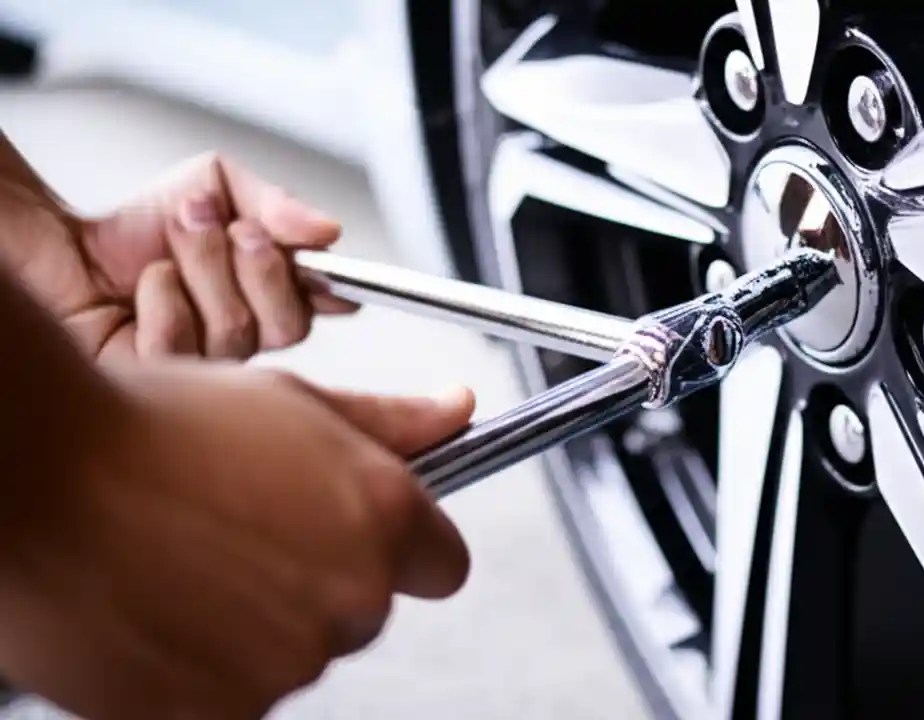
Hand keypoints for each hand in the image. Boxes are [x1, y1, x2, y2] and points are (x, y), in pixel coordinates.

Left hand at [0, 151, 353, 362]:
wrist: (65, 241)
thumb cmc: (142, 222)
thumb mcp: (218, 186)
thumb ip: (277, 202)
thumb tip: (329, 230)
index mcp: (274, 296)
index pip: (329, 305)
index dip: (328, 283)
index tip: (310, 251)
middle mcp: (249, 339)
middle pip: (291, 325)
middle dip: (256, 264)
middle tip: (218, 225)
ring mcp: (210, 369)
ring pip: (236, 329)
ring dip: (198, 268)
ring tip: (167, 251)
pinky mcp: (162, 383)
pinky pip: (181, 343)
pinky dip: (160, 299)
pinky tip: (142, 291)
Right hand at [0, 364, 473, 719]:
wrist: (32, 476)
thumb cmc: (147, 426)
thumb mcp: (285, 401)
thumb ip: (387, 423)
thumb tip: (453, 411)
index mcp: (380, 515)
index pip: (443, 564)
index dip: (405, 548)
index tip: (360, 535)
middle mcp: (349, 594)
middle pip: (365, 610)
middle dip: (319, 578)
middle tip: (241, 532)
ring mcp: (285, 663)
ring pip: (297, 654)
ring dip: (257, 624)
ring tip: (185, 560)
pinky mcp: (217, 715)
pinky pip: (233, 697)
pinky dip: (203, 666)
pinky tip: (159, 605)